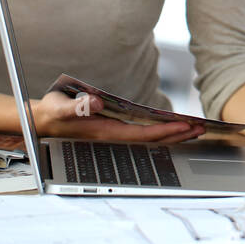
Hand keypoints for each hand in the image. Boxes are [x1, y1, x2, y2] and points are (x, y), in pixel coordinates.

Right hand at [31, 90, 203, 142]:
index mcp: (105, 132)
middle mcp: (114, 136)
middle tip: (202, 128)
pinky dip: (161, 131)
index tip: (185, 126)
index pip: (142, 134)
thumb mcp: (59, 107)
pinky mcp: (115, 130)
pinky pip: (143, 134)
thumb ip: (75, 107)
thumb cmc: (52, 113)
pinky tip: (173, 127)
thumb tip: (95, 103)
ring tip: (195, 129)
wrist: (42, 121)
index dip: (165, 131)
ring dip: (173, 134)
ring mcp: (115, 135)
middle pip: (152, 140)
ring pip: (150, 138)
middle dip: (177, 135)